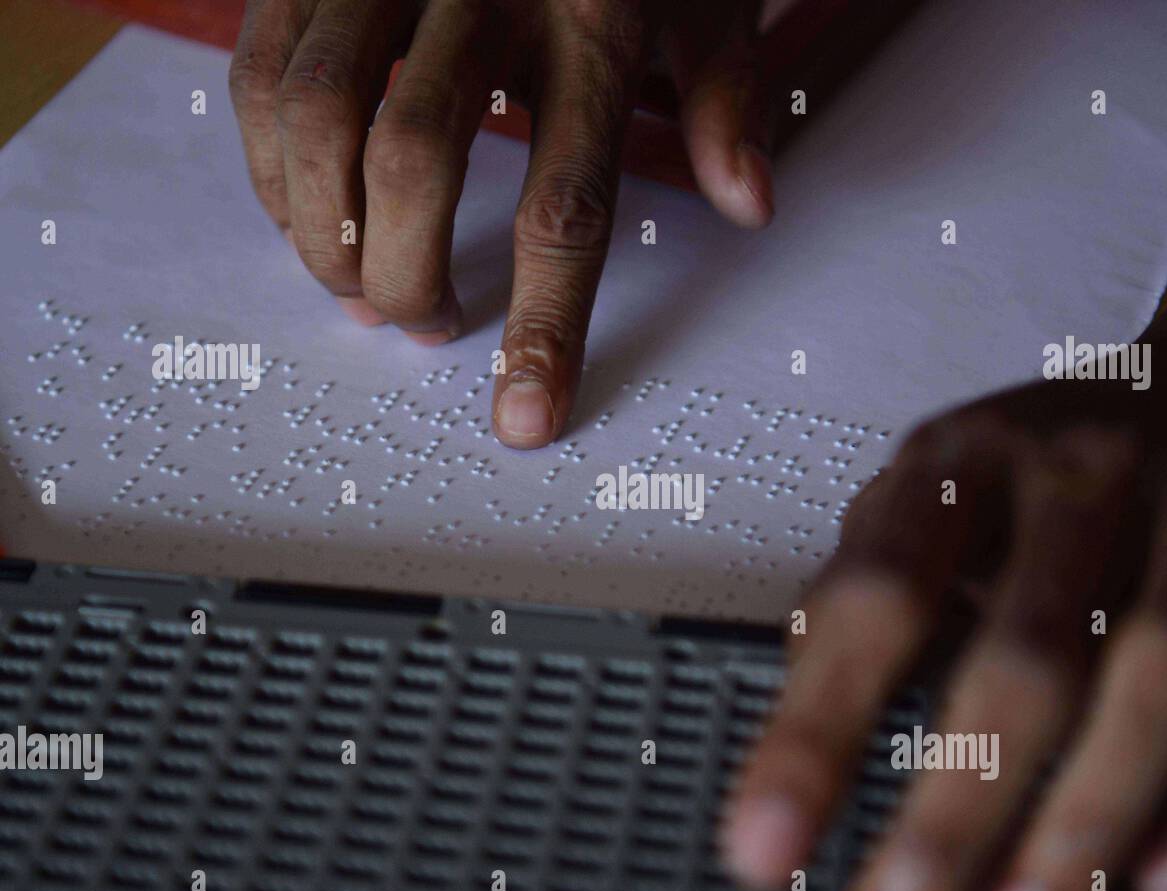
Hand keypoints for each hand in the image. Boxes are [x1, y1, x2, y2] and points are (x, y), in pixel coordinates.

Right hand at [228, 0, 772, 447]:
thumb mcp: (706, 4)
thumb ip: (723, 100)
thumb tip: (750, 204)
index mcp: (594, 20)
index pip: (565, 203)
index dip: (543, 325)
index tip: (523, 419)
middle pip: (411, 163)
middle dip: (402, 276)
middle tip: (426, 324)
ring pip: (317, 116)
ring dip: (322, 233)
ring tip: (357, 287)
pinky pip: (264, 69)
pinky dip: (270, 162)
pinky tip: (304, 213)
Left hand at [721, 222, 1166, 890]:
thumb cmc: (1049, 464)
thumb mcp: (939, 493)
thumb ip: (875, 596)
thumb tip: (794, 750)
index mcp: (960, 460)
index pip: (872, 600)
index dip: (814, 732)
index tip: (763, 851)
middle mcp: (1082, 470)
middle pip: (1019, 656)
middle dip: (951, 816)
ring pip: (1161, 672)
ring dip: (1089, 821)